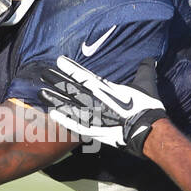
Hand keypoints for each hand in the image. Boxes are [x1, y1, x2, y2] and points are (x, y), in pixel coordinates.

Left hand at [37, 55, 166, 156]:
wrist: (148, 131)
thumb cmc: (147, 107)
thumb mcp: (146, 84)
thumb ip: (144, 70)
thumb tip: (149, 59)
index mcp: (106, 88)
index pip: (84, 75)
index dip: (71, 68)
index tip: (59, 61)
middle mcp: (96, 101)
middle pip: (72, 88)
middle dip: (57, 80)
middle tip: (43, 74)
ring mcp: (93, 116)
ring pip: (69, 106)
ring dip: (55, 99)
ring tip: (41, 93)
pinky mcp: (95, 131)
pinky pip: (75, 125)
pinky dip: (64, 120)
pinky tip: (53, 115)